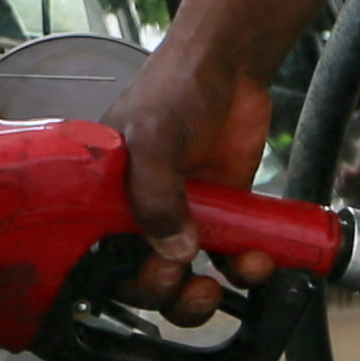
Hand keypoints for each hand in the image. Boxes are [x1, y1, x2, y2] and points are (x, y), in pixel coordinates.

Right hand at [114, 7, 287, 322]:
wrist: (232, 66)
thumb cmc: (175, 87)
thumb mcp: (153, 136)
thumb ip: (156, 194)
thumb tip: (173, 250)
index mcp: (107, 199)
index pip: (102, 261)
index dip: (126, 280)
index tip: (153, 274)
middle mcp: (141, 214)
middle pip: (145, 280)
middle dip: (167, 293)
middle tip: (186, 282)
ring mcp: (184, 217)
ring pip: (187, 280)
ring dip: (204, 294)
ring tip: (223, 282)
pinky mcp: (223, 215)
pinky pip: (229, 258)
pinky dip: (244, 269)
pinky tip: (257, 258)